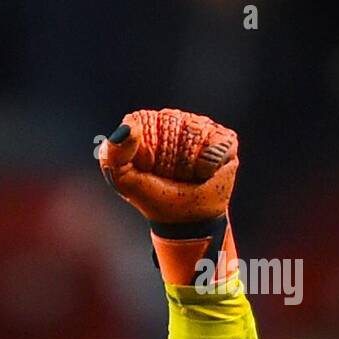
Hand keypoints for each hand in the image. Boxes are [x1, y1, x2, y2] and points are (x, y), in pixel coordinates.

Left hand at [98, 108, 237, 223]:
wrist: (184, 218)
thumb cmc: (152, 195)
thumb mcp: (122, 179)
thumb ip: (113, 154)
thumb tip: (129, 127)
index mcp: (148, 123)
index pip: (144, 121)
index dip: (144, 150)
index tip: (146, 168)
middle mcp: (176, 119)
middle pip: (171, 126)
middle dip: (166, 159)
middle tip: (167, 174)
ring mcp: (202, 126)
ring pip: (194, 136)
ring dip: (186, 165)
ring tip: (185, 174)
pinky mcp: (226, 139)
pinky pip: (215, 147)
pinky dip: (206, 167)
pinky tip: (203, 174)